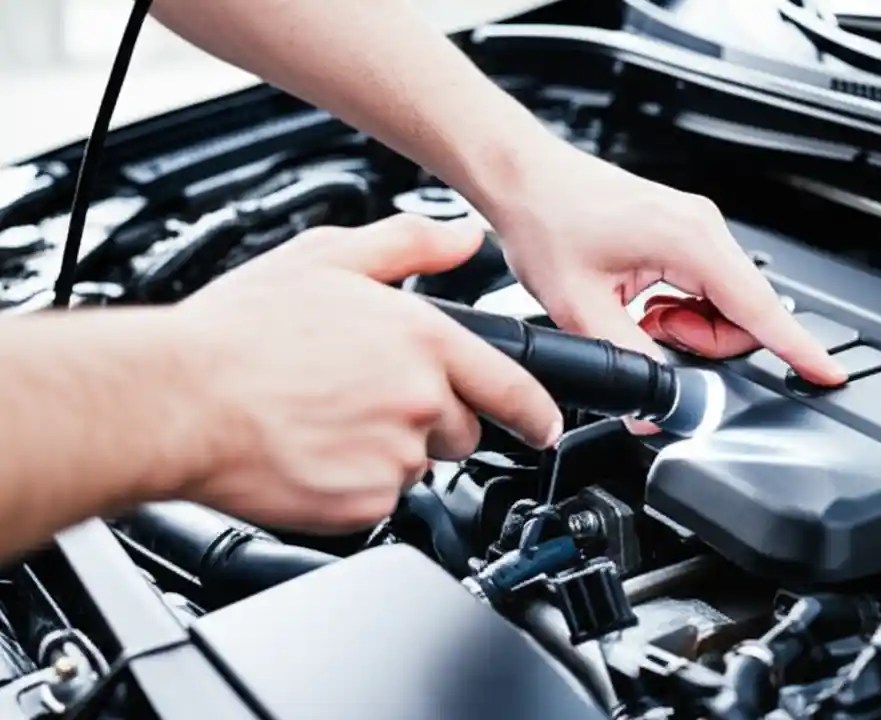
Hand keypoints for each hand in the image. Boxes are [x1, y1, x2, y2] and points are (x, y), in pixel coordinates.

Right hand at [171, 215, 561, 531]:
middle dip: (431, 418)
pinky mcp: (364, 502)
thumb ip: (410, 244)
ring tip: (329, 418)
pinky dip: (356, 481)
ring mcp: (394, 457)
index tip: (544, 425)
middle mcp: (419, 402)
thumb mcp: (329, 257)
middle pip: (462, 429)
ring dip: (390, 448)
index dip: (536, 411)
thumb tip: (463, 240)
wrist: (178, 399)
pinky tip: (315, 449)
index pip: (513, 387)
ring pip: (418, 463)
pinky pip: (380, 496)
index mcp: (423, 342)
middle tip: (369, 398)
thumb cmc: (241, 332)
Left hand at [487, 147, 845, 382]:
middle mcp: (703, 228)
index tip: (828, 374)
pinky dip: (678, 307)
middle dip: (704, 342)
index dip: (798, 349)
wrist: (522, 179)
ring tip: (636, 315)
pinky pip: (704, 286)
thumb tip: (655, 402)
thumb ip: (628, 362)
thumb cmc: (545, 220)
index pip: (761, 309)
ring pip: (723, 303)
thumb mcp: (581, 309)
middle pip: (743, 313)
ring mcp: (696, 227)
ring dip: (686, 326)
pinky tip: (639, 302)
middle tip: (650, 336)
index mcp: (691, 240)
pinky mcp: (682, 231)